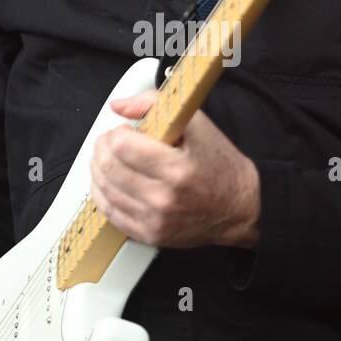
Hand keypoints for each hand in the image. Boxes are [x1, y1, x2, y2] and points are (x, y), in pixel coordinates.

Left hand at [89, 89, 260, 248]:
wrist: (240, 208)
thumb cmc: (221, 166)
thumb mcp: (197, 124)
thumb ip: (154, 105)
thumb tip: (118, 106)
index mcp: (177, 169)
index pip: (122, 146)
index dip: (116, 133)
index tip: (124, 130)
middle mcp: (163, 198)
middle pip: (109, 168)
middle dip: (102, 148)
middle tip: (110, 142)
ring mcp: (154, 220)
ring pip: (104, 191)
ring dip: (99, 170)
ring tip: (109, 159)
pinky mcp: (149, 235)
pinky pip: (111, 214)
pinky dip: (104, 194)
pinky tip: (110, 182)